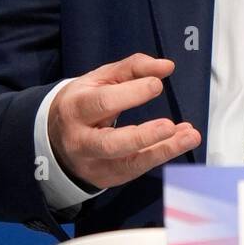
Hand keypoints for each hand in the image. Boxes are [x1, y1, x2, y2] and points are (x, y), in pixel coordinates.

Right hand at [47, 53, 200, 190]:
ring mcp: (93, 163)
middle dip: (142, 136)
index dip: (130, 94)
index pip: (102, 102)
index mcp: (76, 108)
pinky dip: (162, 154)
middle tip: (169, 126)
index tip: (156, 84)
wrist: (54, 138)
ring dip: (162, 150)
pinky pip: (138, 169)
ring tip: (189, 136)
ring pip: (129, 163)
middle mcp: (81, 140)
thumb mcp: (100, 78)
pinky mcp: (106, 177)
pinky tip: (180, 141)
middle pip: (110, 143)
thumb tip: (166, 67)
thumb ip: (133, 68)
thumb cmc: (82, 103)